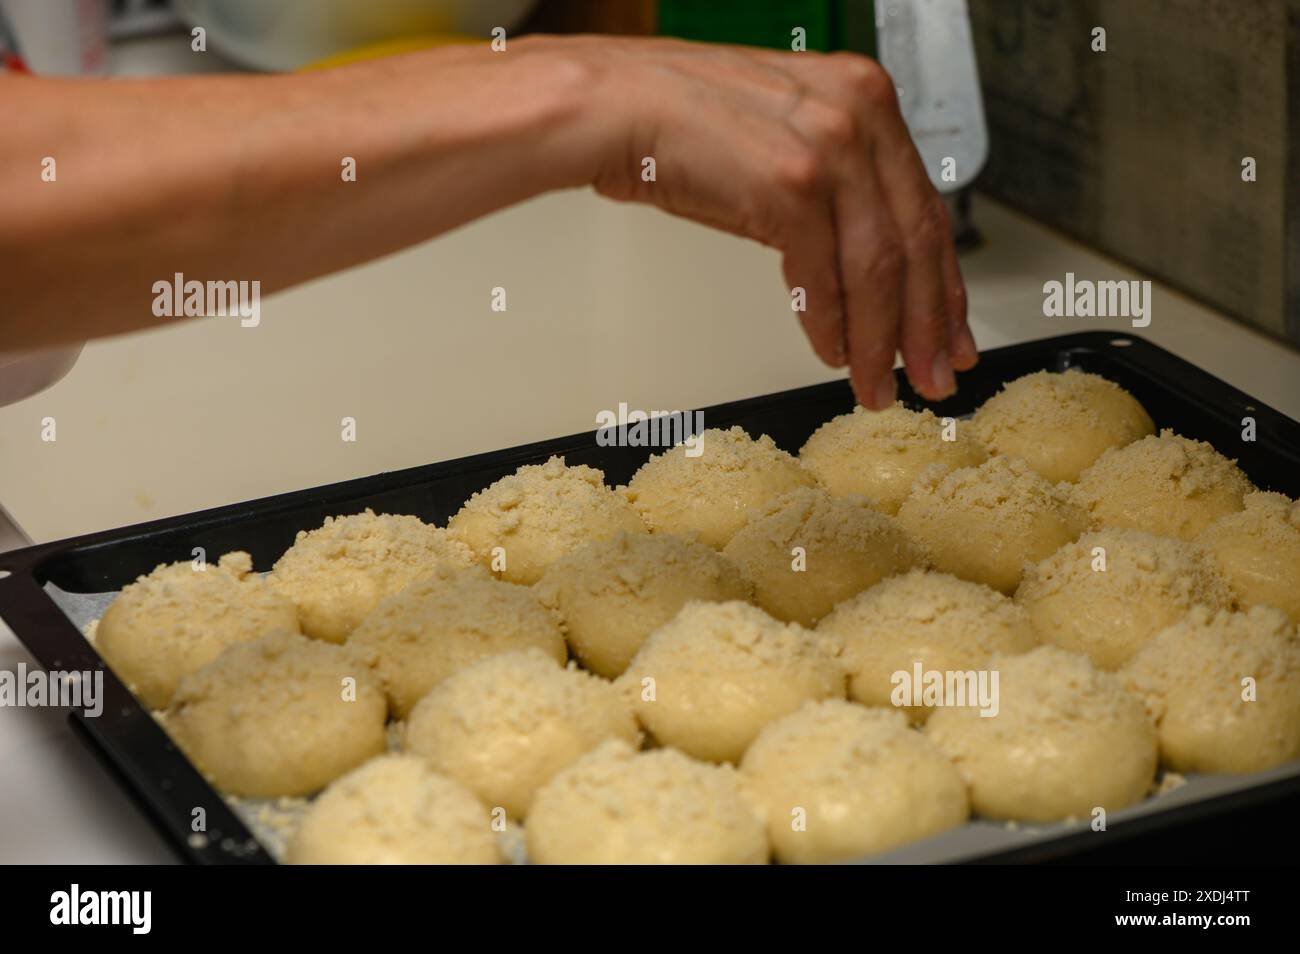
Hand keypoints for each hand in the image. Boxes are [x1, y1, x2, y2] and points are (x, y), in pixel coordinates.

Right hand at [530, 36, 977, 407]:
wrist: (614, 107)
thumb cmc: (683, 125)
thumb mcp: (785, 139)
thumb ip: (837, 186)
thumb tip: (864, 265)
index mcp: (867, 97)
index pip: (925, 207)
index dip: (944, 283)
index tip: (950, 331)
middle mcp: (860, 114)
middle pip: (917, 241)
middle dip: (927, 325)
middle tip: (933, 377)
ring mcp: (827, 147)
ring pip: (879, 268)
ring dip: (879, 340)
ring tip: (878, 385)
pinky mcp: (789, 185)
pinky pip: (824, 276)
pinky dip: (831, 324)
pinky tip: (832, 352)